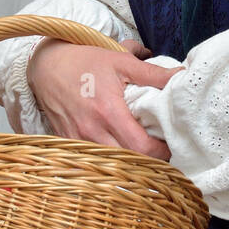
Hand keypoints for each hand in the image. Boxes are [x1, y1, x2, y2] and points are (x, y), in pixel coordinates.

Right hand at [27, 37, 184, 160]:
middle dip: (147, 161)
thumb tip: (182, 75)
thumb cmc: (85, 62)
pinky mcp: (68, 143)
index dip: (160, 152)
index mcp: (108, 112)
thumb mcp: (121, 62)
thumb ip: (153, 73)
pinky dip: (107, 161)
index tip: (169, 145)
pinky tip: (117, 151)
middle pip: (126, 163)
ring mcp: (77, 140)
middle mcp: (91, 131)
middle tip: (159, 151)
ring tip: (141, 152)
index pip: (140, 148)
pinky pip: (91, 161)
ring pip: (109, 166)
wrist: (46, 65)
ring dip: (127, 163)